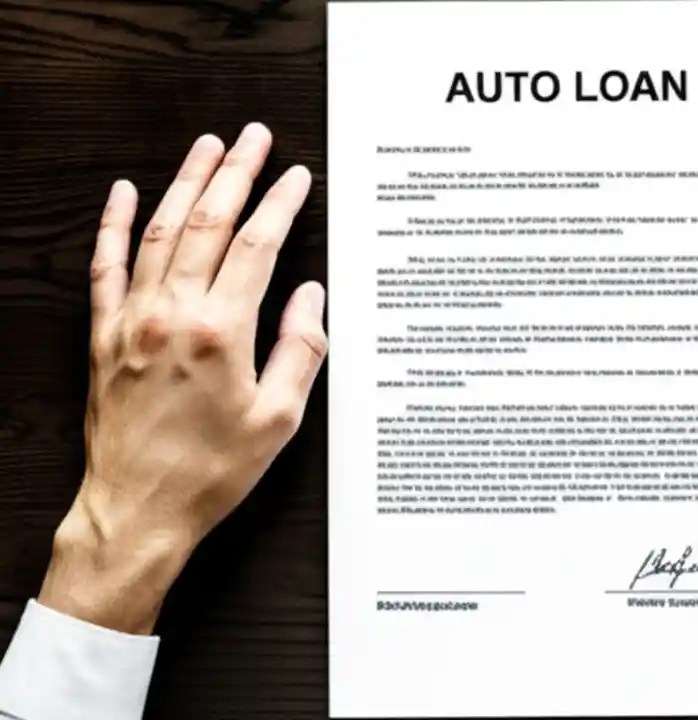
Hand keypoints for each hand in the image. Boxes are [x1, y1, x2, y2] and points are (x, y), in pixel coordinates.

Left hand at [38, 124, 326, 633]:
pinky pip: (106, 266)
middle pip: (207, 223)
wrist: (137, 510)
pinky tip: (123, 192)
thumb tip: (311, 297)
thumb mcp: (279, 419)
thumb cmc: (211, 471)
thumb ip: (301, 350)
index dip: (280, 205)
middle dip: (235, 173)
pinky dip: (114, 224)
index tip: (297, 177)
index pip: (256, 247)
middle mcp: (172, 315)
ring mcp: (132, 321)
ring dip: (184, 183)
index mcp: (221, 332)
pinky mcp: (104, 336)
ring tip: (207, 147)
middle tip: (255, 137)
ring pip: (159, 232)